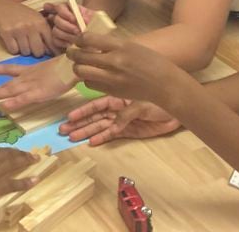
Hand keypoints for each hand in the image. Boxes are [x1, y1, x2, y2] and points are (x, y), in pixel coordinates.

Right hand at [0, 1, 53, 56]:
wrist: (2, 7)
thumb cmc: (22, 14)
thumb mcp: (36, 19)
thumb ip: (45, 32)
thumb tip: (52, 51)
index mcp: (41, 23)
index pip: (51, 43)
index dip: (52, 51)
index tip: (51, 55)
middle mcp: (31, 26)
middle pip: (38, 52)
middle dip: (36, 52)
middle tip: (32, 47)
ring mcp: (18, 30)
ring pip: (26, 52)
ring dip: (24, 50)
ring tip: (21, 42)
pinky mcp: (7, 33)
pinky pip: (14, 50)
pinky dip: (13, 49)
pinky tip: (13, 41)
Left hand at [0, 57, 74, 113]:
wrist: (72, 65)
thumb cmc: (65, 66)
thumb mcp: (50, 67)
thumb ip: (43, 72)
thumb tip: (42, 75)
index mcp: (29, 70)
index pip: (9, 68)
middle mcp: (27, 77)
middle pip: (7, 84)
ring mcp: (31, 84)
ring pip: (11, 91)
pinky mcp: (39, 93)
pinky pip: (23, 98)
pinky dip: (13, 102)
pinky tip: (4, 106)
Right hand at [0, 148, 37, 230]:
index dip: (4, 151)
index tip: (12, 150)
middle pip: (3, 155)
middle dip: (18, 154)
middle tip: (29, 153)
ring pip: (10, 165)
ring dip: (23, 162)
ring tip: (34, 160)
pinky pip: (11, 184)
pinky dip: (24, 182)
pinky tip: (34, 180)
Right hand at [44, 2, 92, 52]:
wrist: (94, 35)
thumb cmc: (92, 23)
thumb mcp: (92, 17)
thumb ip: (88, 16)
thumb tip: (85, 19)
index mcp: (67, 9)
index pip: (60, 7)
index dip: (65, 13)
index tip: (75, 19)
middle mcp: (60, 17)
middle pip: (56, 19)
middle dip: (67, 26)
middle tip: (78, 31)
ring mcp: (57, 28)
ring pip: (55, 31)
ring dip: (66, 35)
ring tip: (77, 38)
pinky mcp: (57, 39)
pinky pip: (55, 41)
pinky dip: (63, 43)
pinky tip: (71, 44)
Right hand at [58, 96, 180, 145]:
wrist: (176, 108)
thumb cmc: (159, 100)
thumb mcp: (141, 104)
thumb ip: (126, 113)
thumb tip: (115, 123)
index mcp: (116, 97)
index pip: (95, 105)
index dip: (82, 111)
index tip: (68, 116)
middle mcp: (116, 109)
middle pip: (93, 117)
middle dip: (78, 123)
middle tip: (62, 130)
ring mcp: (121, 120)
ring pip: (100, 126)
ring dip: (86, 131)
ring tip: (72, 138)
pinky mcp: (129, 131)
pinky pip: (113, 135)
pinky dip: (102, 138)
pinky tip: (91, 142)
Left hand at [67, 32, 181, 104]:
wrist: (165, 84)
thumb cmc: (151, 62)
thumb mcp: (132, 46)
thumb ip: (112, 45)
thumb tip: (91, 43)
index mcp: (120, 46)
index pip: (89, 39)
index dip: (79, 39)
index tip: (77, 40)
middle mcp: (114, 61)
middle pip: (81, 57)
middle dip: (72, 54)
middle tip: (71, 53)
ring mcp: (112, 78)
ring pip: (82, 72)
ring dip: (78, 68)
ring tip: (80, 65)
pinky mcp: (112, 91)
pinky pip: (90, 85)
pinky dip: (88, 80)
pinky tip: (93, 77)